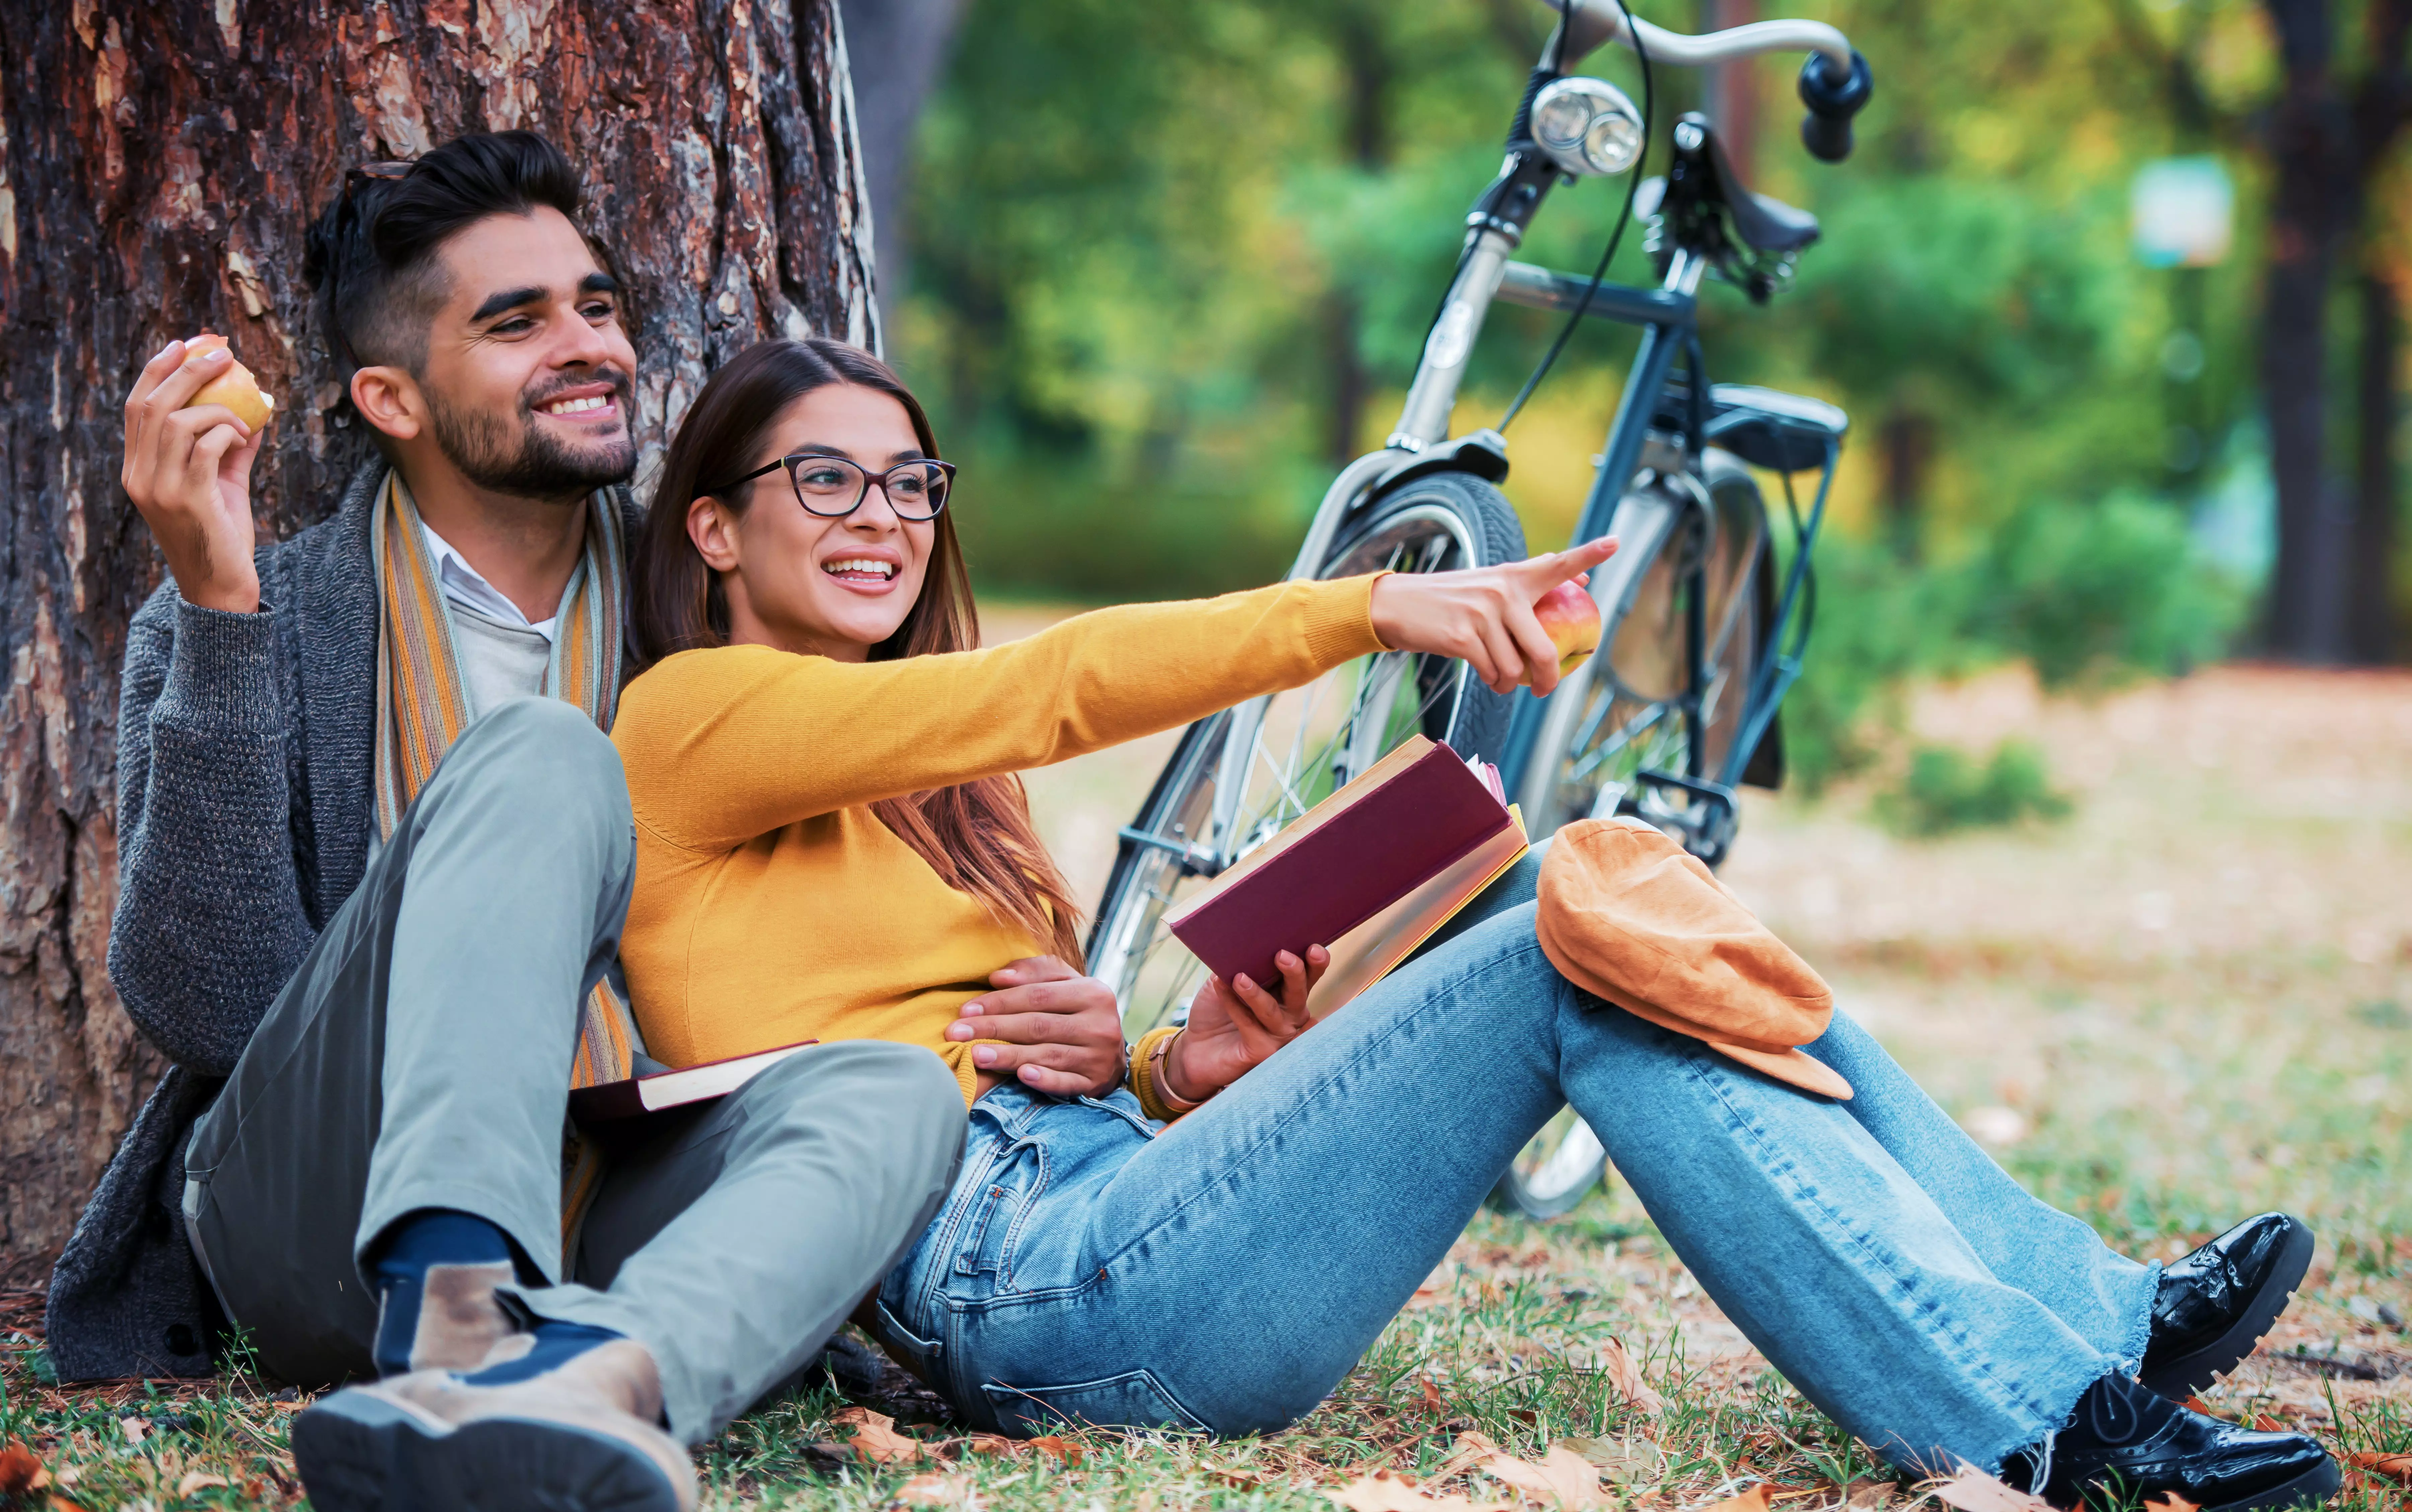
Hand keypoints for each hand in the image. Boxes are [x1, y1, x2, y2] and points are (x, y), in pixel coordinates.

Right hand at [121, 338, 267, 612]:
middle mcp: (139, 476)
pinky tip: (243, 438)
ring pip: (177, 421)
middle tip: (222, 355)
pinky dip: (227, 433)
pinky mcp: (187, 499)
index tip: (181, 345)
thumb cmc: (222, 533)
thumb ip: (231, 448)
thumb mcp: (224, 483)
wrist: (222, 586)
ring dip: (215, 408)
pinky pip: (205, 447)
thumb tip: (254, 412)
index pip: (136, 407)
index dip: (156, 371)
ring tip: (241, 419)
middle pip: (152, 405)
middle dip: (187, 372)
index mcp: (137, 469)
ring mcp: (159, 488)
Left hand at [945, 955, 1127, 1096]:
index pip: (1038, 995)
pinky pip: (1067, 1082)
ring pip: (1047, 1054)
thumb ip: (1035, 972)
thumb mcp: (1065, 984)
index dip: (999, 1001)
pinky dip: (1045, 1079)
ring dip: (1008, 1056)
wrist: (1111, 1052)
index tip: (965, 1009)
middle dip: (994, 1028)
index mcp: (1093, 992)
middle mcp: (1100, 1024)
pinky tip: (1022, 1076)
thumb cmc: (1078, 1011)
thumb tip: (999, 977)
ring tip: (975, 1055)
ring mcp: (1099, 1056)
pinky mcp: (1095, 1083)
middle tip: (957, 1033)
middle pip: (1038, 1025)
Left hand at [1164, 946, 1330, 1102]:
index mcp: (1288, 992)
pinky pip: (1249, 1025)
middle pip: (1299, 993)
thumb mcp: (1228, 978)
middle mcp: (1290, 1014)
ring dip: (1255, 993)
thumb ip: (1242, 962)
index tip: (1312, 947)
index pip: (1309, 975)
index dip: (1316, 962)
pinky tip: (1220, 987)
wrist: (1194, 1047)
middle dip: (1294, 973)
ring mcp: (1278, 1035)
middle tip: (1282, 955)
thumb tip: (1246, 940)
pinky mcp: (1262, 1052)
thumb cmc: (1216, 1010)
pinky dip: (1233, 1005)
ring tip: (1239, 978)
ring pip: (1271, 1011)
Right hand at [1367, 537, 1618, 696]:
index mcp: (1513, 576)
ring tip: (1499, 677)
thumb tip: (1580, 582)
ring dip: (1509, 682)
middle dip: (1548, 678)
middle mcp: (1502, 592)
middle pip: (1543, 649)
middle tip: (1544, 688)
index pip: (1557, 565)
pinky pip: (1492, 674)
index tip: (1616, 542)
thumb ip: (1533, 579)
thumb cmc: (1449, 598)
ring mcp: (1482, 615)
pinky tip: (1486, 676)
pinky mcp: (1462, 638)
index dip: (1589, 554)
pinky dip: (1493, 682)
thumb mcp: (1490, 582)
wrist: (1397, 605)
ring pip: (1514, 668)